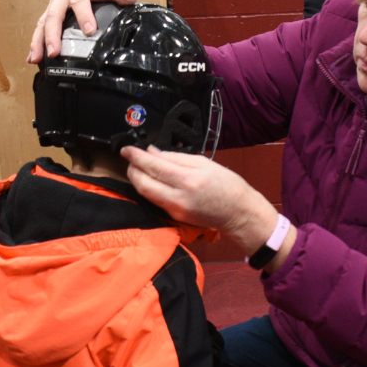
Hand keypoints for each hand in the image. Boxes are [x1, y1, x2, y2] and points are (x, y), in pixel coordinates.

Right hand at [27, 0, 139, 62]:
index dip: (84, 15)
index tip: (89, 31)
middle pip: (55, 13)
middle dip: (53, 34)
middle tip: (54, 51)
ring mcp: (54, 4)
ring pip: (43, 22)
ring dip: (39, 41)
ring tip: (37, 58)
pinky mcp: (50, 14)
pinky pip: (41, 28)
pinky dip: (36, 42)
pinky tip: (33, 57)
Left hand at [122, 146, 285, 257]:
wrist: (239, 214)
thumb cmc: (228, 186)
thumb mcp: (204, 163)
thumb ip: (176, 158)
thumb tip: (153, 152)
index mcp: (188, 180)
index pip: (154, 166)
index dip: (137, 156)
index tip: (127, 149)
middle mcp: (179, 198)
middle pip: (143, 183)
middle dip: (132, 168)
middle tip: (130, 157)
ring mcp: (175, 210)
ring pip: (145, 193)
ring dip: (137, 179)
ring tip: (137, 166)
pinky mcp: (175, 217)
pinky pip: (155, 200)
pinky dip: (148, 188)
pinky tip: (150, 179)